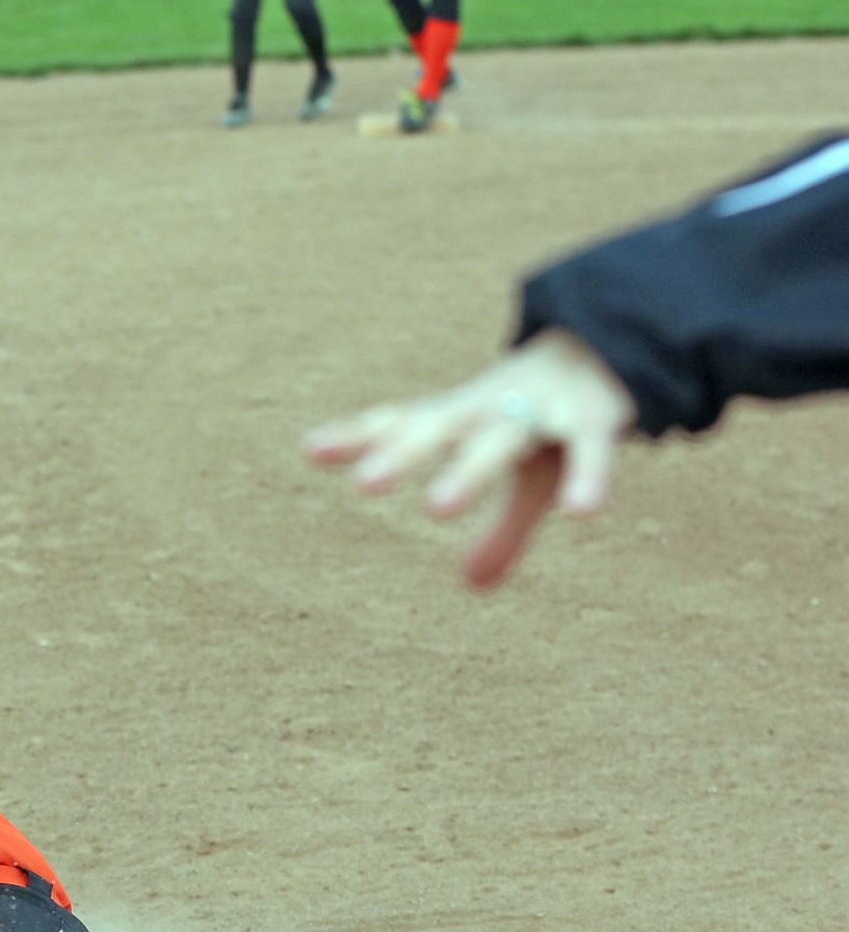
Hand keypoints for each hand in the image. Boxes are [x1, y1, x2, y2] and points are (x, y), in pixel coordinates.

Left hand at [302, 329, 639, 586]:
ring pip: (499, 438)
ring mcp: (542, 410)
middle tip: (364, 483)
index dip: (359, 435)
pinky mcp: (597, 418)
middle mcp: (492, 409)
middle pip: (440, 428)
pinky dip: (587, 477)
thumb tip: (472, 585)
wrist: (619, 346)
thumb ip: (501, 529)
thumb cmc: (550, 420)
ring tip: (434, 509)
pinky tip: (581, 512)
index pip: (403, 422)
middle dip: (402, 453)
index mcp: (463, 417)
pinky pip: (590, 449)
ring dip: (467, 470)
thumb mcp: (526, 474)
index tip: (312, 449)